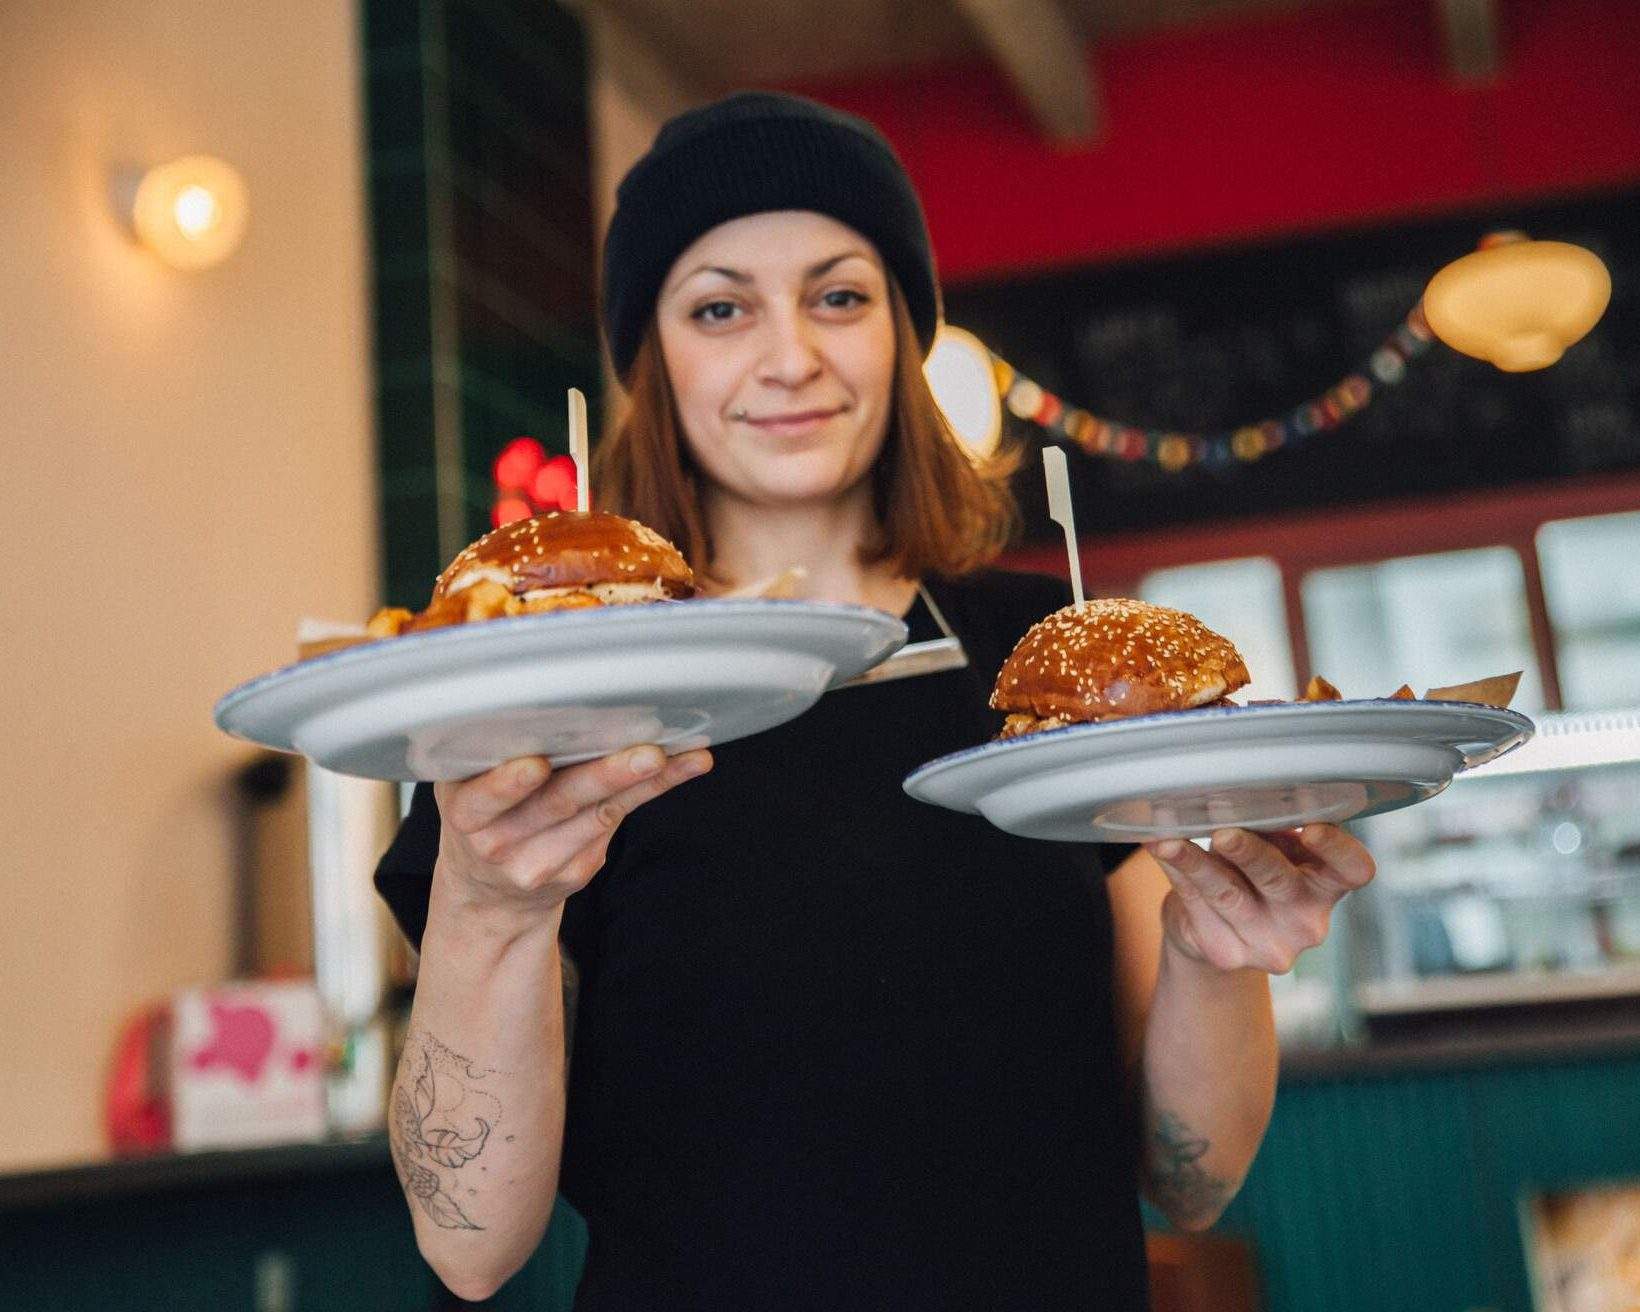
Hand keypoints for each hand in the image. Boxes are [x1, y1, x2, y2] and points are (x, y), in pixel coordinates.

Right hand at [433, 745, 712, 918]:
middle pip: (556, 804)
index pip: (481, 800)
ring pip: (599, 814)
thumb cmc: (484, 812)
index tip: (536, 765)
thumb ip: (493, 748)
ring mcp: (540, 864)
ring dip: (646, 781)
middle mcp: (498, 843)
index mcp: (463, 812)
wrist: (491, 893)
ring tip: (682, 754)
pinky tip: (684, 766)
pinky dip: (653, 790)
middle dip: (604, 776)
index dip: (507, 785)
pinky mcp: (578, 871)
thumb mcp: (465, 783)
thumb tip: (541, 681)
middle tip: (647, 753)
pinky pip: (619, 821)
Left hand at [1144, 825, 1374, 974]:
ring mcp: (1268, 943)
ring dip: (1196, 863)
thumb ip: (1271, 827)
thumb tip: (1240, 792)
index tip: (1312, 827)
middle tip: (1224, 833)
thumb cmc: (1253, 873)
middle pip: (1280, 881)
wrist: (1216, 928)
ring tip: (1171, 841)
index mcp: (1328, 886)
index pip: (1353, 870)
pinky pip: (1197, 904)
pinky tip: (1161, 850)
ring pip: (1228, 895)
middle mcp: (1306, 920)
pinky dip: (1176, 873)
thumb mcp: (1274, 848)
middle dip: (1250, 853)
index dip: (1338, 849)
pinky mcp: (1227, 953)